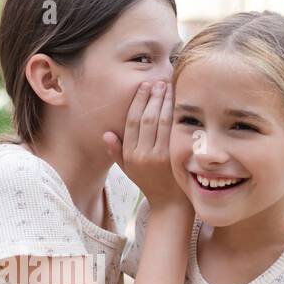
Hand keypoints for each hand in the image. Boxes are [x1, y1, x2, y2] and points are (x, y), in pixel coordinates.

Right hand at [103, 80, 184, 207]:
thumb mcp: (128, 169)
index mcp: (129, 155)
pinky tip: (177, 101)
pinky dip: (174, 113)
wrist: (169, 202)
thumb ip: (116, 152)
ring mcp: (158, 156)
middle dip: (152, 97)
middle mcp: (142, 155)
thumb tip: (106, 134)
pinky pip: (172, 130)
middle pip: (146, 118)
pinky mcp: (172, 157)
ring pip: (160, 122)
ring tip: (167, 86)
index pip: (132, 122)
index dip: (137, 102)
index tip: (143, 87)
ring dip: (164, 101)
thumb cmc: (148, 182)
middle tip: (157, 81)